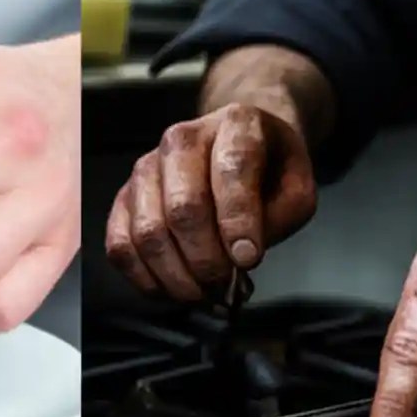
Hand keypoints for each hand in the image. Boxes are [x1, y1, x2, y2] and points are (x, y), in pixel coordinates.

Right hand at [105, 45, 329, 300]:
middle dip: (206, 259)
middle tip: (224, 285)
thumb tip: (238, 259)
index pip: (232, 169)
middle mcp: (181, 138)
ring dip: (177, 276)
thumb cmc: (269, 173)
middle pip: (183, 206)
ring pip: (149, 231)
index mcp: (235, 124)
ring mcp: (146, 166)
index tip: (248, 260)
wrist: (235, 150)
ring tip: (202, 292)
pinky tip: (171, 288)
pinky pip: (120, 245)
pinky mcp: (124, 197)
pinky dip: (144, 278)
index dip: (238, 220)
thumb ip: (276, 220)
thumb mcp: (296, 190)